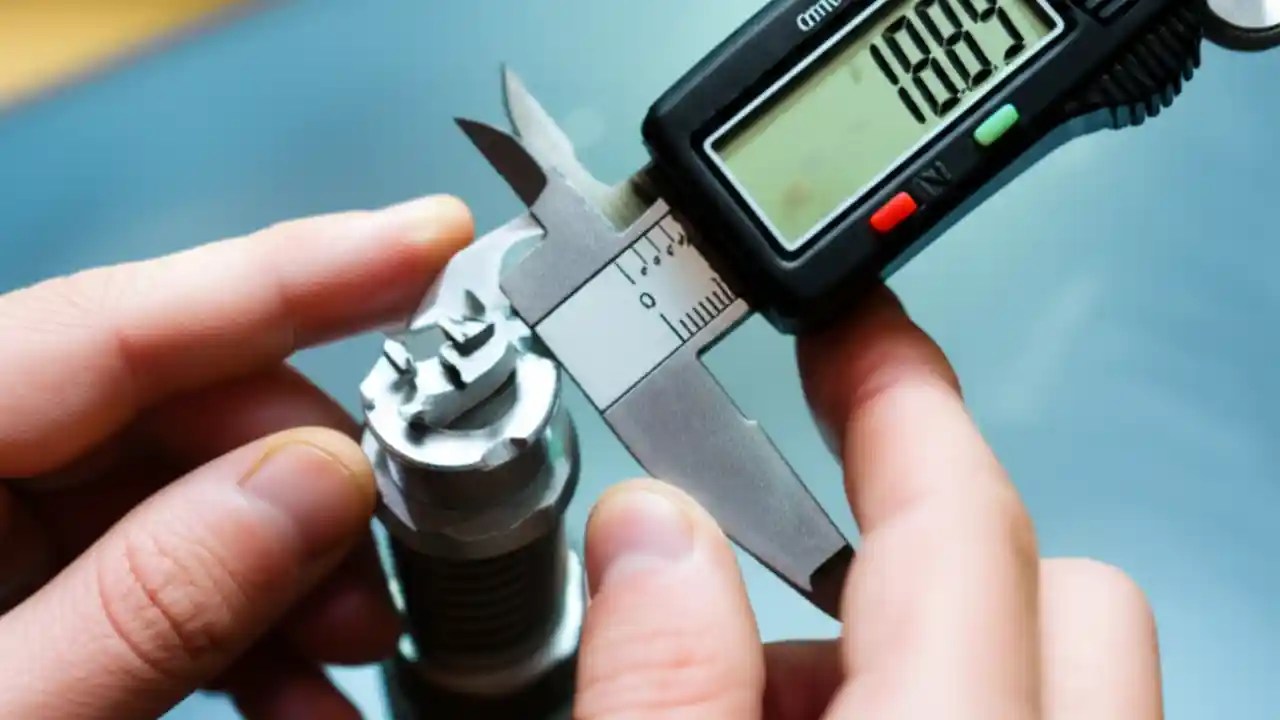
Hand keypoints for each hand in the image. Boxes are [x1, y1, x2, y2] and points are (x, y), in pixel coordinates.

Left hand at [0, 196, 472, 719]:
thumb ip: (144, 607)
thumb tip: (313, 483)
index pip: (111, 326)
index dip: (289, 273)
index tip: (424, 241)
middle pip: (167, 407)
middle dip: (306, 479)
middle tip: (393, 559)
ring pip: (180, 491)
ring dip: (291, 570)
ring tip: (357, 650)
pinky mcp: (19, 584)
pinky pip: (157, 566)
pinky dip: (246, 625)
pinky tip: (300, 689)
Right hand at [573, 287, 1162, 718]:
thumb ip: (658, 674)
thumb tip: (651, 530)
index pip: (962, 519)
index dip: (898, 392)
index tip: (852, 329)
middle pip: (1056, 581)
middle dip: (922, 535)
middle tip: (793, 536)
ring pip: (1054, 664)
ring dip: (917, 640)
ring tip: (763, 697)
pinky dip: (938, 702)